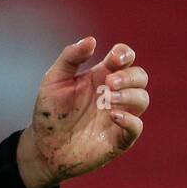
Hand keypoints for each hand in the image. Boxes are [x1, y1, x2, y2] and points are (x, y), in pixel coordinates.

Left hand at [17, 37, 148, 187]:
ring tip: (108, 99)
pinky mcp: (119, 138)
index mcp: (101, 76)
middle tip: (110, 82)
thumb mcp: (54, 79)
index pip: (124, 57)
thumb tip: (92, 40)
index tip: (114, 58)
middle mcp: (114, 94)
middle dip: (130, 76)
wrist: (43, 147)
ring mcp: (119, 116)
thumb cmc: (49, 112)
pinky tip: (112, 115)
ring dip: (130, 95)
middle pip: (140, 76)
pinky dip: (130, 119)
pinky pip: (137, 127)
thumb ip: (70, 57)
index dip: (125, 53)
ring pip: (142, 99)